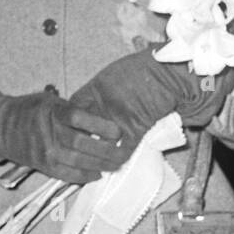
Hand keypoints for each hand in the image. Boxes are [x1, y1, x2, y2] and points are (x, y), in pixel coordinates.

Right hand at [0, 84, 124, 183]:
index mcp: (51, 111)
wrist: (0, 127)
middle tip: (124, 152)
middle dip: (108, 151)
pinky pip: (69, 174)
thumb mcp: (49, 101)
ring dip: (102, 165)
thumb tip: (104, 120)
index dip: (102, 126)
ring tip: (116, 164)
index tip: (117, 131)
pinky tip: (97, 173)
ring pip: (79, 162)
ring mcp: (45, 151)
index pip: (79, 118)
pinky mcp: (43, 166)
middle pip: (83, 144)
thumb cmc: (29, 110)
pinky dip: (86, 176)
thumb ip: (73, 110)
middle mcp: (48, 132)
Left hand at [71, 49, 233, 150]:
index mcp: (94, 89)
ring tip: (94, 162)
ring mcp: (119, 117)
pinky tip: (115, 164)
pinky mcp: (136, 127)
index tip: (67, 130)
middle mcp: (102, 104)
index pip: (70, 110)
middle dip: (76, 141)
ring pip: (99, 143)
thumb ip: (98, 91)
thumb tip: (87, 103)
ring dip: (97, 154)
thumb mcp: (111, 75)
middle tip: (75, 151)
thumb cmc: (142, 68)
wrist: (167, 71)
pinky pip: (124, 149)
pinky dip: (119, 158)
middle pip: (79, 128)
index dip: (67, 122)